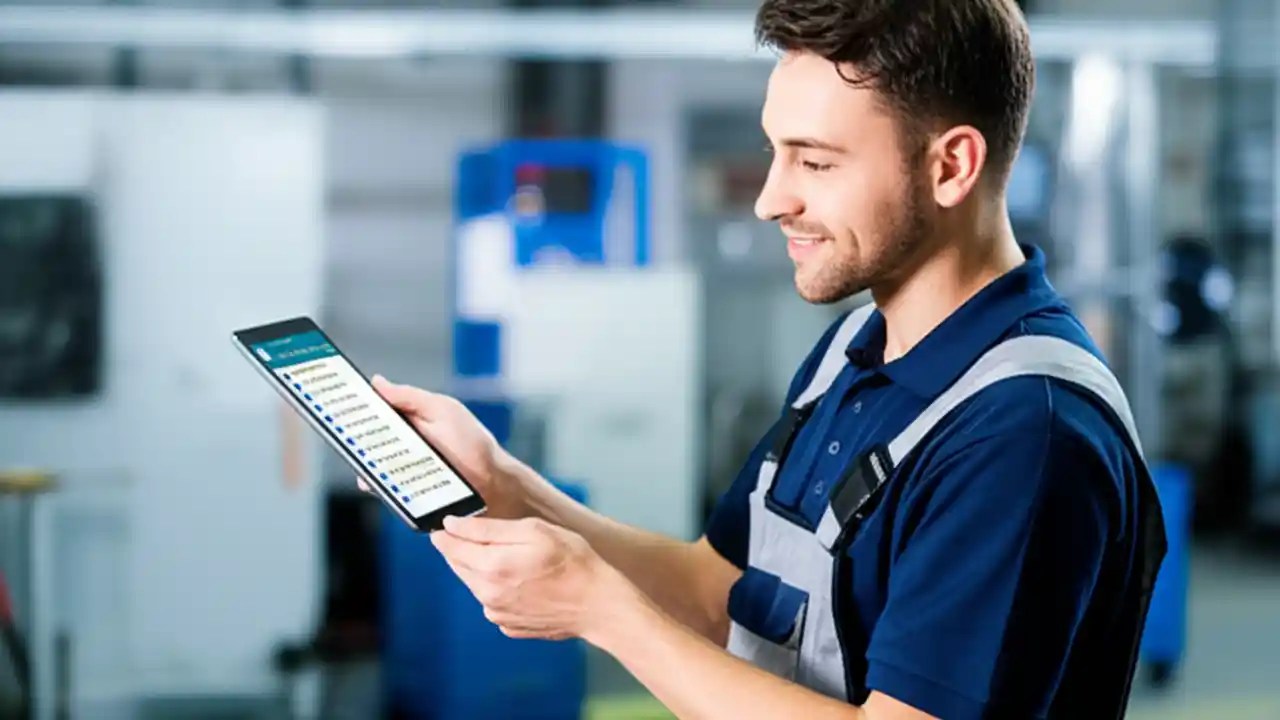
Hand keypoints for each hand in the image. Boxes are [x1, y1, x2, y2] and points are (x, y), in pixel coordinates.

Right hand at [357, 375, 527, 518]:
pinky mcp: (405, 493)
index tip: (332, 404)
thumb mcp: (442, 410)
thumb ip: (410, 397)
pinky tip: (376, 484)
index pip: (371, 413)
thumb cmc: (472, 441)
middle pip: (364, 442)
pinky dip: (378, 487)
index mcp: (406, 420)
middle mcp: (400, 445)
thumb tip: (377, 382)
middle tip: (342, 435)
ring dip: (363, 465)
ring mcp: (401, 470)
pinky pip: (385, 490)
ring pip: (370, 467)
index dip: (352, 409)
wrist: (493, 482)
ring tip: (361, 462)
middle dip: (350, 439)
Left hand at [431, 515, 636, 644]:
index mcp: (491, 567)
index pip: (449, 546)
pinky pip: (491, 600)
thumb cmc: (572, 561)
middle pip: (458, 565)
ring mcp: (497, 613)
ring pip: (474, 583)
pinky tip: (522, 579)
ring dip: (481, 567)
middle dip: (463, 547)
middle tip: (480, 533)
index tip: (446, 522)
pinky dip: (497, 587)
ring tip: (511, 555)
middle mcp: (487, 594)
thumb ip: (487, 528)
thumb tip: (451, 525)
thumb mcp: (533, 530)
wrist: (598, 604)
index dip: (445, 531)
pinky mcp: (508, 625)